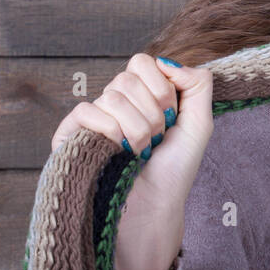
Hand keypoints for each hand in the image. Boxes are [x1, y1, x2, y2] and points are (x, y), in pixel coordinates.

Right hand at [50, 53, 214, 269]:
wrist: (153, 208)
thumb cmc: (174, 170)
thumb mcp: (199, 124)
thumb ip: (198, 84)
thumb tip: (167, 61)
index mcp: (141, 96)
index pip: (142, 62)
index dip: (161, 89)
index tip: (171, 117)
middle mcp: (114, 103)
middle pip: (127, 78)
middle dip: (153, 113)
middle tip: (155, 140)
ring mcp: (91, 119)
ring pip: (111, 97)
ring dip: (136, 129)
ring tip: (139, 152)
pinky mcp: (70, 137)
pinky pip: (84, 111)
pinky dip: (108, 130)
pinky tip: (117, 150)